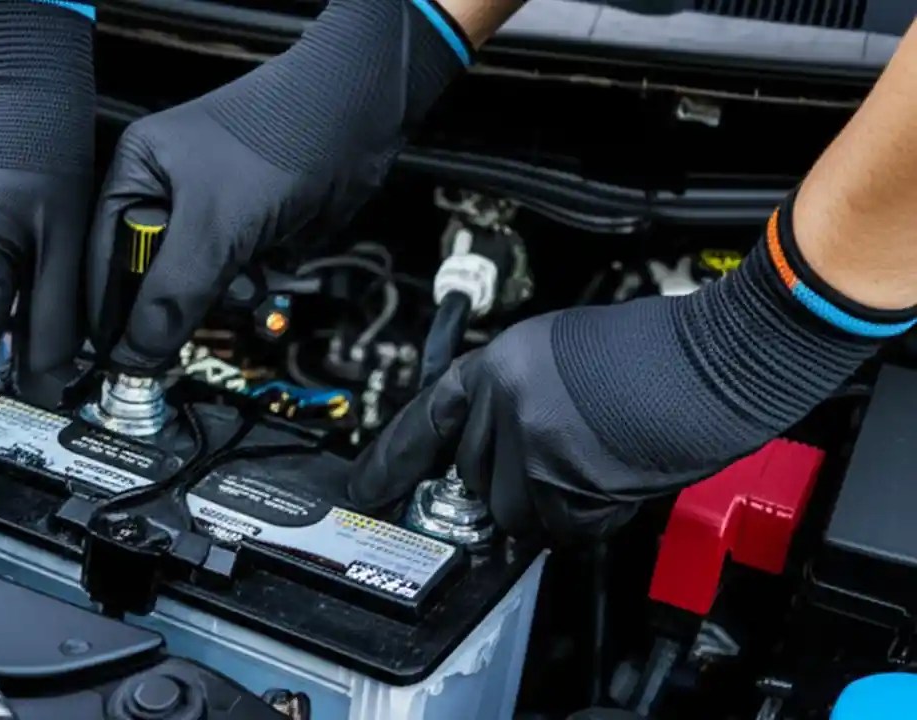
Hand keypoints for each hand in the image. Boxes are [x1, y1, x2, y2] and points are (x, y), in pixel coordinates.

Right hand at [87, 0, 471, 370]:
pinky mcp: (248, 230)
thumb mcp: (215, 225)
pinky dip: (250, 290)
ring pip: (195, 285)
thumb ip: (172, 294)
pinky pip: (233, 280)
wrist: (358, 116)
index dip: (110, 310)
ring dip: (221, 299)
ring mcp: (210, 212)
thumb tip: (134, 357)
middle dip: (176, 304)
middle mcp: (164, 191)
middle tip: (185, 335)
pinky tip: (267, 284)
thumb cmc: (278, 144)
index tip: (118, 362)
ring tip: (246, 287)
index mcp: (135, 172)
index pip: (103, 255)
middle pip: (149, 277)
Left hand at [350, 232, 880, 539]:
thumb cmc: (654, 353)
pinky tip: (614, 480)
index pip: (424, 418)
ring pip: (512, 512)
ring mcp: (532, 443)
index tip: (366, 489)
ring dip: (549, 505)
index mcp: (499, 363)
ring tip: (594, 466)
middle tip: (558, 466)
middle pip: (473, 477)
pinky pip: (558, 529)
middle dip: (509, 483)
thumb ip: (512, 402)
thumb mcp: (558, 358)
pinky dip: (587, 520)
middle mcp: (504, 400)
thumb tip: (486, 453)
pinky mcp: (565, 482)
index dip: (391, 459)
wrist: (715, 359)